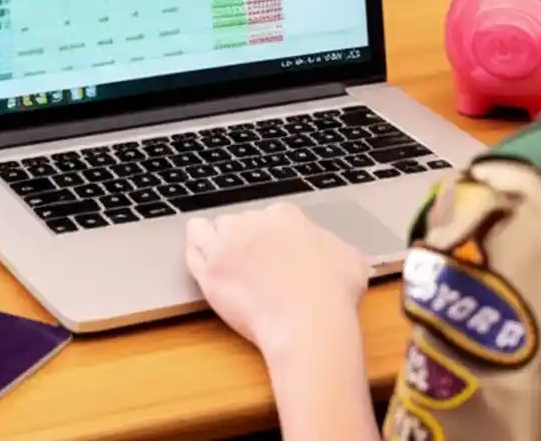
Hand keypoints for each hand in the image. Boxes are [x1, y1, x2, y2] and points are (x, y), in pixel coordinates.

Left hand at [185, 202, 369, 356]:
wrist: (310, 325)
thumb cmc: (333, 295)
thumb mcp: (349, 257)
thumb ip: (329, 244)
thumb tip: (326, 250)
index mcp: (284, 215)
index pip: (268, 217)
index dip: (271, 237)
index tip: (274, 253)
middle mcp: (251, 223)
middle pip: (238, 222)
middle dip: (244, 240)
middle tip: (254, 265)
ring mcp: (227, 246)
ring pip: (208, 229)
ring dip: (215, 241)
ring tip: (223, 259)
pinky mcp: (209, 273)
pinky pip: (191, 251)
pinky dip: (196, 253)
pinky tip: (201, 259)